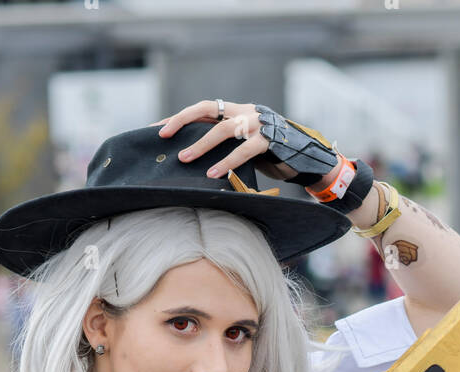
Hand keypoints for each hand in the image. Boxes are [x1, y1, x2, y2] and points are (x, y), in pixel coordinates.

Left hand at [150, 99, 335, 183]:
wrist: (303, 159)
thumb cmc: (267, 156)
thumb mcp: (242, 147)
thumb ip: (223, 145)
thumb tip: (191, 157)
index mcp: (235, 112)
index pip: (201, 110)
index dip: (179, 118)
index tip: (156, 130)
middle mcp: (244, 112)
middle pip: (207, 108)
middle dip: (182, 119)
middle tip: (163, 135)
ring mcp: (257, 124)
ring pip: (223, 129)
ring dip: (201, 145)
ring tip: (184, 159)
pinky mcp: (268, 141)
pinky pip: (243, 151)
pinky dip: (226, 162)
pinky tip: (212, 175)